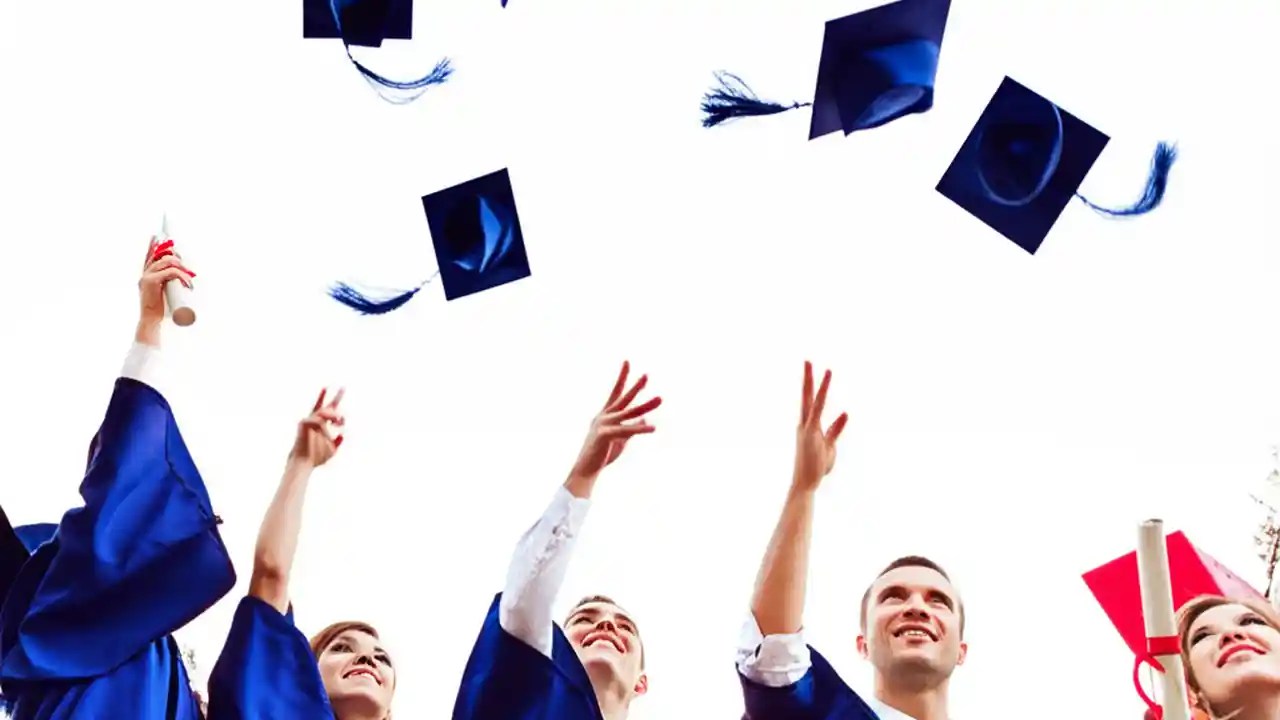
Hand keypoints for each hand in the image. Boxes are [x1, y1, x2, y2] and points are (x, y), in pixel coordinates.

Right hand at [138, 236, 194, 330]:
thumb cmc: (161, 309)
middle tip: (188, 269)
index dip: (153, 245)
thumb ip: (169, 282)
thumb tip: (184, 274)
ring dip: (182, 267)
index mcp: (147, 275)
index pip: (149, 255)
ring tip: (190, 277)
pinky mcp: (150, 281)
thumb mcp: (166, 292)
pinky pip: (170, 272)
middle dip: (176, 257)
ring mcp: (146, 276)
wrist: (151, 321)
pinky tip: (188, 283)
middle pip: (160, 254)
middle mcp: (145, 273)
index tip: (156, 235)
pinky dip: (182, 276)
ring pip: (167, 261)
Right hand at [289, 388, 345, 467]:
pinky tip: (326, 430)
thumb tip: (343, 435)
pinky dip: (323, 426)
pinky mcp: (303, 423)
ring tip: (338, 421)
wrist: (304, 462)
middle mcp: (315, 421)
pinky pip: (317, 420)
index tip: (342, 422)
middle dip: (335, 397)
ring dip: (332, 416)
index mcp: (321, 426)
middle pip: (326, 405)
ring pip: (324, 411)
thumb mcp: (332, 450)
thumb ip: (337, 442)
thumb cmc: (315, 458)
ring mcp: (309, 421)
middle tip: (344, 387)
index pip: (329, 413)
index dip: (338, 414)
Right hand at [569, 361, 661, 480]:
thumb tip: (646, 418)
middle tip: (647, 375)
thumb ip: (633, 428)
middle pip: (624, 398)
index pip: (616, 392)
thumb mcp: (621, 439)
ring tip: (660, 399)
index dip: (623, 377)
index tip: (627, 362)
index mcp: (606, 414)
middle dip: (636, 386)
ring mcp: (603, 424)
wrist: (586, 469)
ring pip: (629, 412)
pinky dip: (640, 428)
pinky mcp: (604, 435)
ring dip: (646, 406)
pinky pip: (626, 430)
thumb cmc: (602, 454)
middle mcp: (604, 416)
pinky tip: (652, 427)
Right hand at [792, 361, 847, 491]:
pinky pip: (817, 407)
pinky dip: (822, 392)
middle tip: (807, 361)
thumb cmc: (816, 467)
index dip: (813, 388)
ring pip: (810, 398)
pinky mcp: (810, 431)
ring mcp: (806, 426)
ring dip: (812, 380)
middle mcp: (804, 423)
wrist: (805, 483)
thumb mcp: (830, 446)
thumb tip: (844, 413)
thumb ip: (836, 429)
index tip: (813, 373)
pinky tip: (825, 380)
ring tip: (811, 363)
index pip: (810, 403)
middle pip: (805, 396)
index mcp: (809, 427)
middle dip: (807, 378)